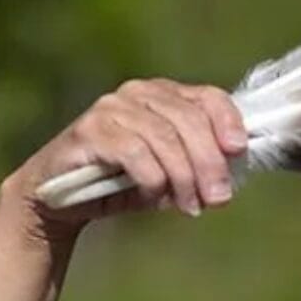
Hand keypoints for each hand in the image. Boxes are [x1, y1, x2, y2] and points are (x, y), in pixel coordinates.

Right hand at [5, 78, 247, 234]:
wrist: (62, 199)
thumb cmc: (124, 183)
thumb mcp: (171, 173)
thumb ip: (199, 165)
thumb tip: (232, 176)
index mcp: (164, 96)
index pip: (207, 97)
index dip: (228, 122)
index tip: (238, 151)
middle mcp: (138, 94)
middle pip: (189, 121)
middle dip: (210, 164)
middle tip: (219, 199)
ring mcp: (112, 109)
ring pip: (165, 139)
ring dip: (184, 178)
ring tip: (189, 206)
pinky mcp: (90, 130)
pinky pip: (135, 153)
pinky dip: (152, 179)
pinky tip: (154, 196)